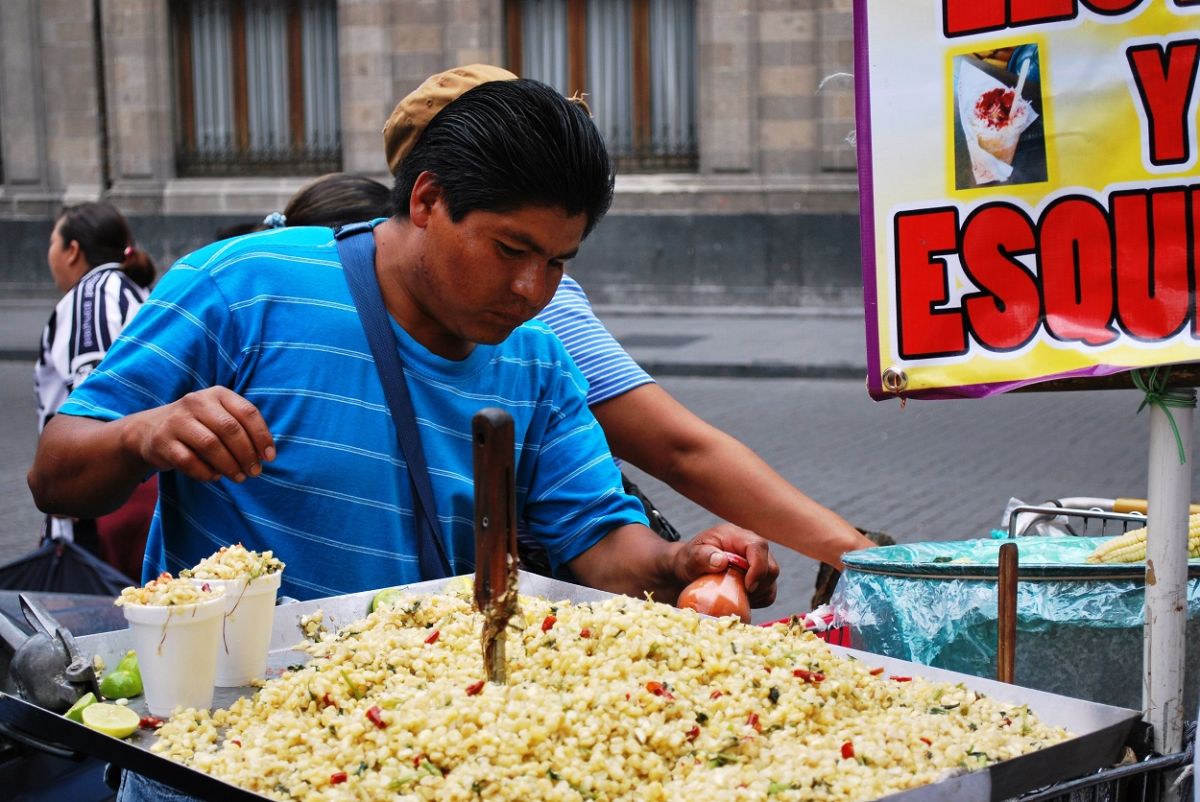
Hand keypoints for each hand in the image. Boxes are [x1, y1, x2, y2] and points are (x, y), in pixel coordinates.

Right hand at [121, 387, 274, 482]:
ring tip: (239, 477)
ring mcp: (177, 421)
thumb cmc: (198, 425)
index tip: (269, 457)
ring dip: (230, 466)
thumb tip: (266, 455)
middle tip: (255, 472)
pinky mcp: (162, 442)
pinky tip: (215, 476)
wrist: (150, 429)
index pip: (247, 412)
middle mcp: (196, 402)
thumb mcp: (220, 416)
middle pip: (230, 430)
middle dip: (247, 454)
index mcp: (217, 394)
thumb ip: (242, 429)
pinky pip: (189, 461)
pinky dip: (206, 472)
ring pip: (211, 445)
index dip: (262, 436)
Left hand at [676, 523, 778, 607]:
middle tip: (739, 593)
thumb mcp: (690, 556)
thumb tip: (722, 561)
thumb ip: (703, 556)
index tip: (747, 586)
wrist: (689, 568)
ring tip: (736, 595)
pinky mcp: (758, 576)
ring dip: (757, 593)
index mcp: (736, 536)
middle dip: (758, 585)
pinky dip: (758, 600)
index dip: (758, 567)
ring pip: (771, 580)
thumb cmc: (690, 559)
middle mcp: (750, 547)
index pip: (758, 547)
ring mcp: (756, 562)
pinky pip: (769, 592)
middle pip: (771, 566)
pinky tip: (741, 599)